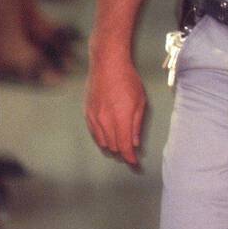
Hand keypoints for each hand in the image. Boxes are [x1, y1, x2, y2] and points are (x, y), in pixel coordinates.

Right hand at [84, 40, 146, 167]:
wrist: (107, 64)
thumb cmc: (128, 80)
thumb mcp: (140, 101)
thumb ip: (136, 124)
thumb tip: (134, 143)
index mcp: (121, 119)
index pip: (125, 147)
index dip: (130, 159)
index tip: (135, 164)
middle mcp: (106, 121)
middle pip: (114, 147)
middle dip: (123, 152)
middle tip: (130, 152)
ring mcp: (94, 117)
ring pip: (102, 142)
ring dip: (112, 146)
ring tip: (120, 143)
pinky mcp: (87, 113)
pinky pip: (94, 133)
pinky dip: (101, 138)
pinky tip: (108, 135)